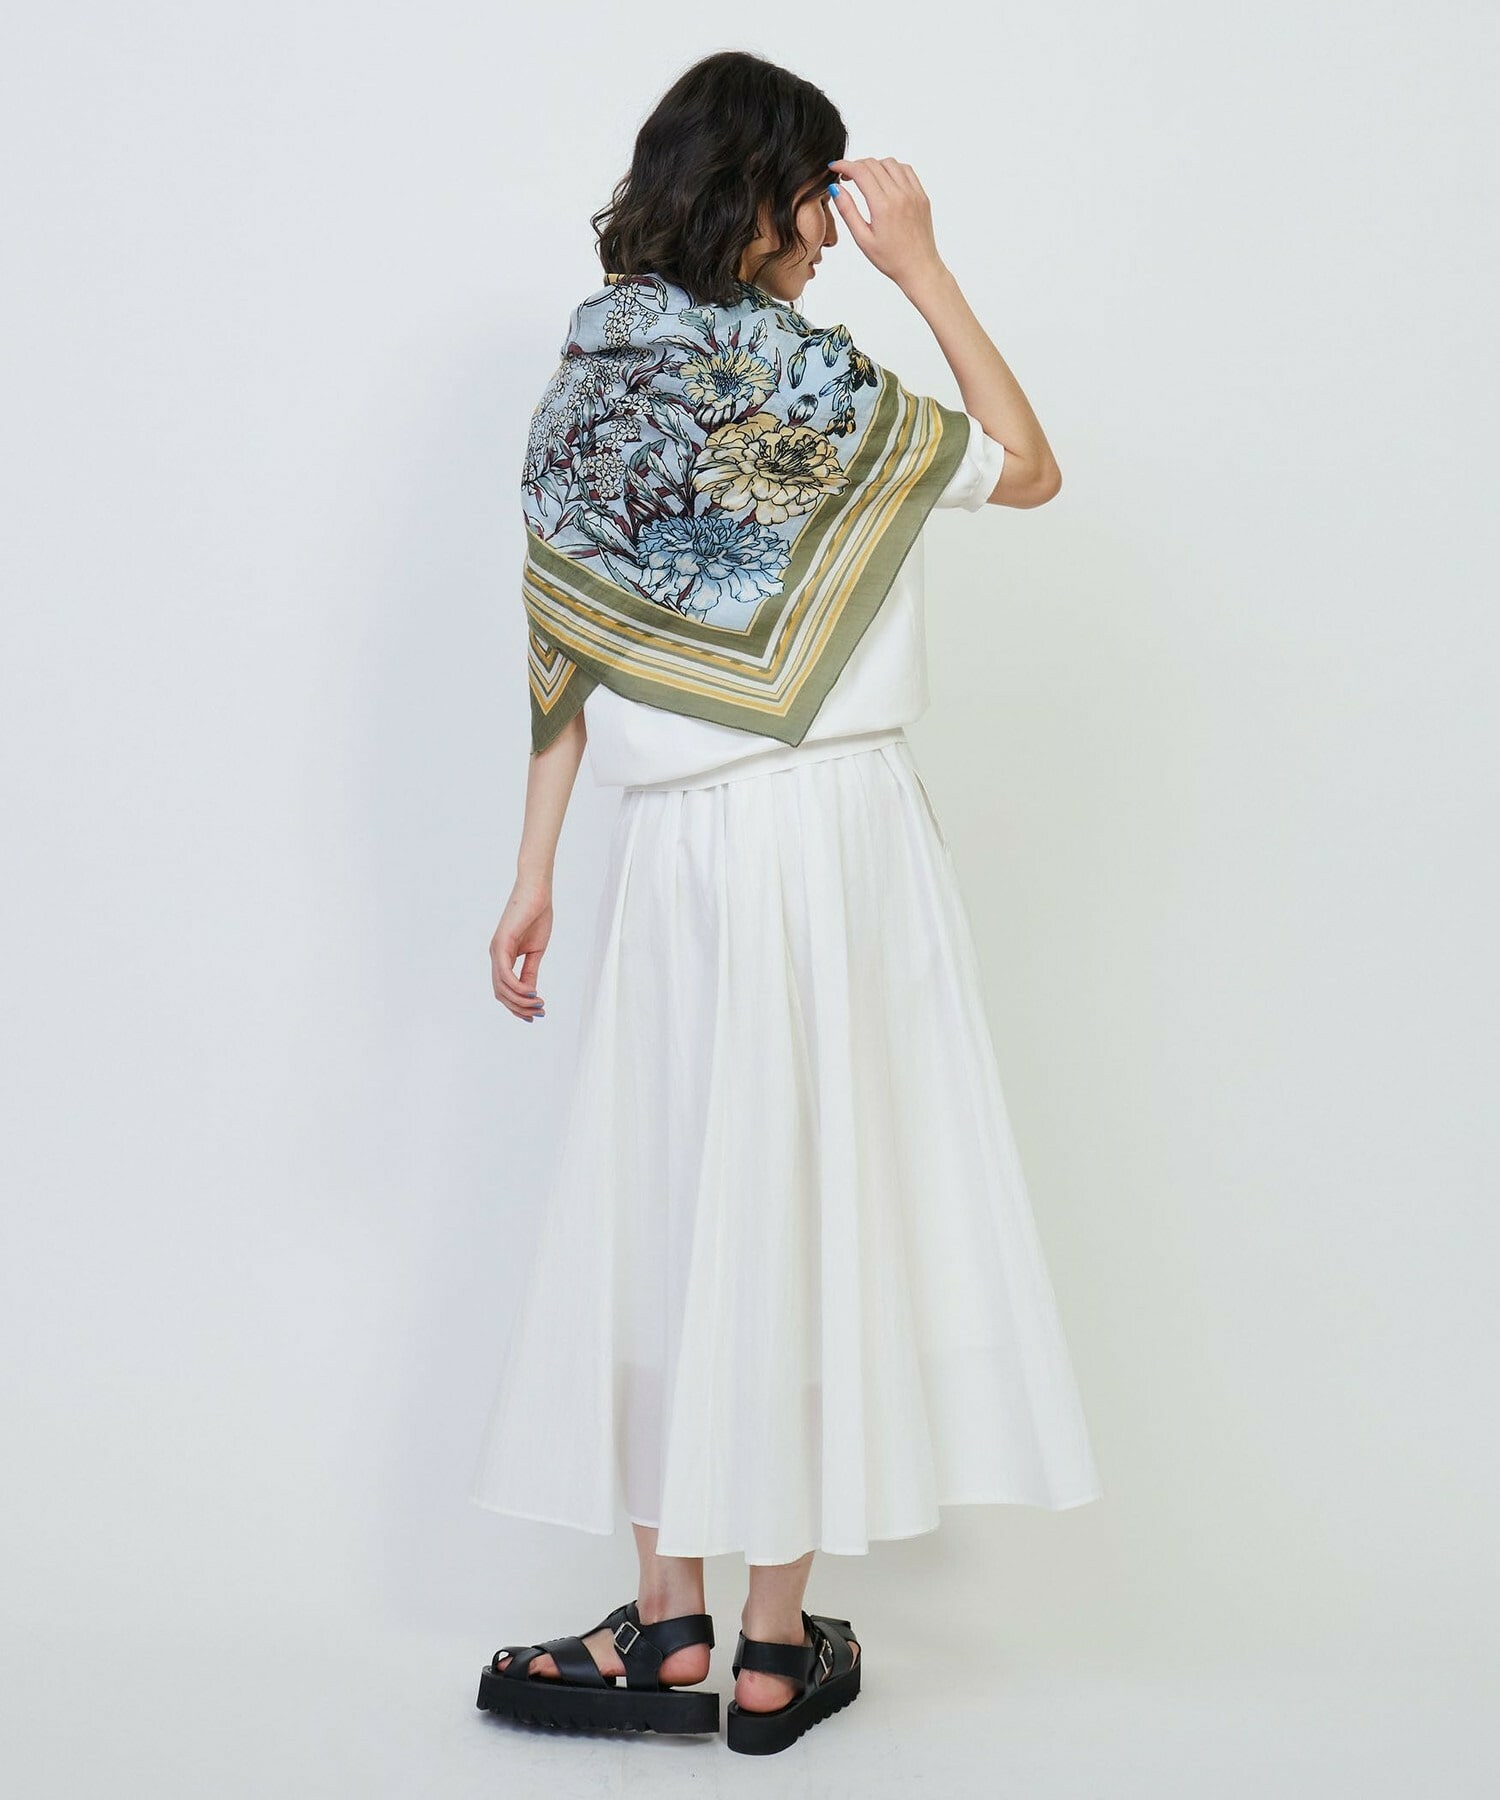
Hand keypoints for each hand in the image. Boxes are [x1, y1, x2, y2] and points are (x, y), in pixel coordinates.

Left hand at [490, 874, 551, 1021]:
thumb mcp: (536, 950)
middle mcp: (495, 955)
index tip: (535, 1014)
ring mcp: (496, 949)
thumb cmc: (537, 916)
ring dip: (520, 1001)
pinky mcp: (501, 943)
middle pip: (500, 993)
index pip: (504, 989)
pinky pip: (505, 973)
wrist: (537, 891)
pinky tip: (532, 993)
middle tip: (539, 1014)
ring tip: (538, 1005)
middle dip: (518, 1008)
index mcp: (502, 956)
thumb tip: (529, 994)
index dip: (517, 1005)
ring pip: (501, 987)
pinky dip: (517, 987)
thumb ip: (530, 971)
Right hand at [826, 157, 945, 293]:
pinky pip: (906, 170)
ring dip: (874, 165)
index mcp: (883, 206)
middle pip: (873, 164)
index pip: (860, 172)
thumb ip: (848, 211)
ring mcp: (913, 193)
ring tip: (866, 179)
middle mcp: (899, 195)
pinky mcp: (921, 195)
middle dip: (856, 165)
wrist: (919, 267)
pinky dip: (892, 169)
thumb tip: (835, 188)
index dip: (844, 165)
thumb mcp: (863, 239)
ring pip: (890, 163)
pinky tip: (885, 180)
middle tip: (846, 176)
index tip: (834, 167)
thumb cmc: (890, 259)